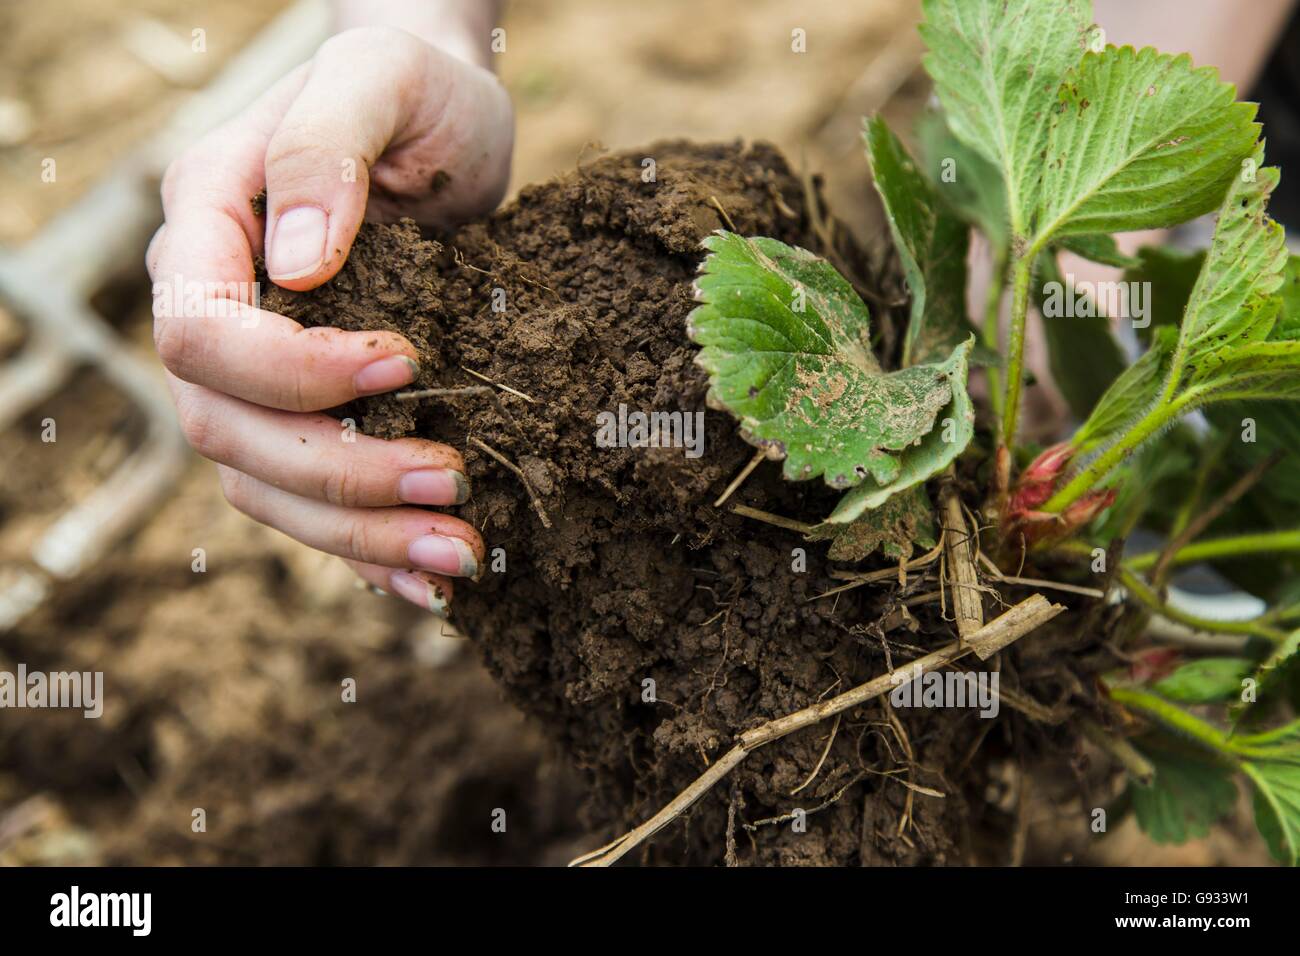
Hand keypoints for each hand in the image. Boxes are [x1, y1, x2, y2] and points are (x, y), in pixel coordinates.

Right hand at [147, 23, 513, 613]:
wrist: (446, 123)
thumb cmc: (415, 91)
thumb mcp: (380, 81)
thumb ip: (328, 149)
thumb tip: (299, 262)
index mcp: (208, 226)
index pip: (204, 333)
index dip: (290, 370)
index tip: (406, 363)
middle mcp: (221, 310)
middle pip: (228, 429)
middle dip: (338, 473)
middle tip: (449, 486)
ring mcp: (260, 371)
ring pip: (266, 484)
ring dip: (358, 534)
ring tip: (460, 553)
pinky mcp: (315, 410)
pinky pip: (310, 499)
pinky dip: (364, 548)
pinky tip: (427, 579)